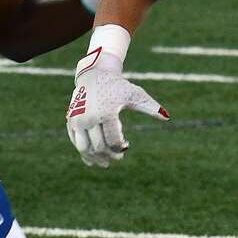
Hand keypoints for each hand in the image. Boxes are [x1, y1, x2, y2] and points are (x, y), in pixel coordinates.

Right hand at [66, 47, 167, 167]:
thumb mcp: (136, 95)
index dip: (120, 149)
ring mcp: (78, 119)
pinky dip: (83, 153)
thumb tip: (167, 117)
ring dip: (95, 159)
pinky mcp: (70, 121)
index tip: (126, 146)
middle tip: (118, 158)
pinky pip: (76, 142)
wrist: (94, 74)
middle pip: (99, 147)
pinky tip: (91, 161)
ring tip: (105, 163)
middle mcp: (89, 117)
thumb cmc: (118, 86)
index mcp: (107, 112)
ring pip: (84, 148)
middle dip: (110, 155)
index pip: (113, 141)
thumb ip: (151, 107)